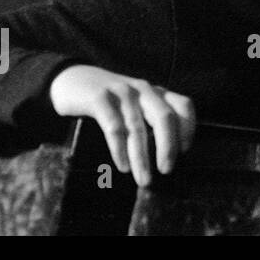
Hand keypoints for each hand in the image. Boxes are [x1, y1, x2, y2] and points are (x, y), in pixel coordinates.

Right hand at [48, 65, 194, 187]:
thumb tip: (165, 160)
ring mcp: (121, 92)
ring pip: (137, 127)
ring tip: (144, 179)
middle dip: (168, 146)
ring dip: (142, 157)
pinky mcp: (99, 98)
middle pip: (164, 117)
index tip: (185, 151)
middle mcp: (143, 90)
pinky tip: (123, 166)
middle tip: (166, 170)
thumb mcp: (135, 105)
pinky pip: (113, 125)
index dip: (188, 128)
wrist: (70, 79)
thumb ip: (149, 122)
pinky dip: (119, 148)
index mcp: (156, 93)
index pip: (183, 105)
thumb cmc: (109, 101)